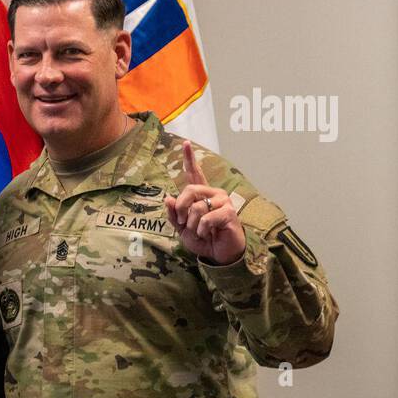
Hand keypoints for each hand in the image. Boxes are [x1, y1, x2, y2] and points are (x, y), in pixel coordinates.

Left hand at [164, 141, 245, 265]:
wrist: (219, 254)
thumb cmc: (203, 239)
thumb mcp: (182, 228)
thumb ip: (175, 214)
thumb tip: (168, 198)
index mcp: (202, 195)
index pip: (194, 173)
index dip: (189, 158)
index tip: (185, 142)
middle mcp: (214, 193)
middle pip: (189, 190)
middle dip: (181, 209)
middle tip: (184, 223)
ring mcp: (223, 201)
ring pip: (197, 207)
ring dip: (192, 224)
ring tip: (200, 231)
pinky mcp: (229, 212)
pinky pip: (206, 218)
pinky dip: (202, 230)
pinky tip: (208, 234)